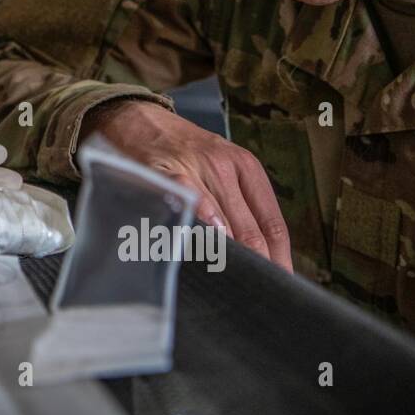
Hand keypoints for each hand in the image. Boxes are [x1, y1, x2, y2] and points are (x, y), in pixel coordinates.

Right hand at [83, 100, 292, 270]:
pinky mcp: (163, 171)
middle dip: (257, 268)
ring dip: (230, 259)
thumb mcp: (219, 166)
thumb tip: (261, 256)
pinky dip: (199, 224)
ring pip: (223, 225)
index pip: (273, 224)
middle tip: (260, 297)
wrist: (134, 117)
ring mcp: (194, 168)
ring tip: (235, 287)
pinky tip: (205, 245)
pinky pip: (187, 201)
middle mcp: (225, 166)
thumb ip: (239, 203)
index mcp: (246, 167)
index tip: (281, 285)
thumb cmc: (179, 151)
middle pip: (251, 232)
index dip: (279, 260)